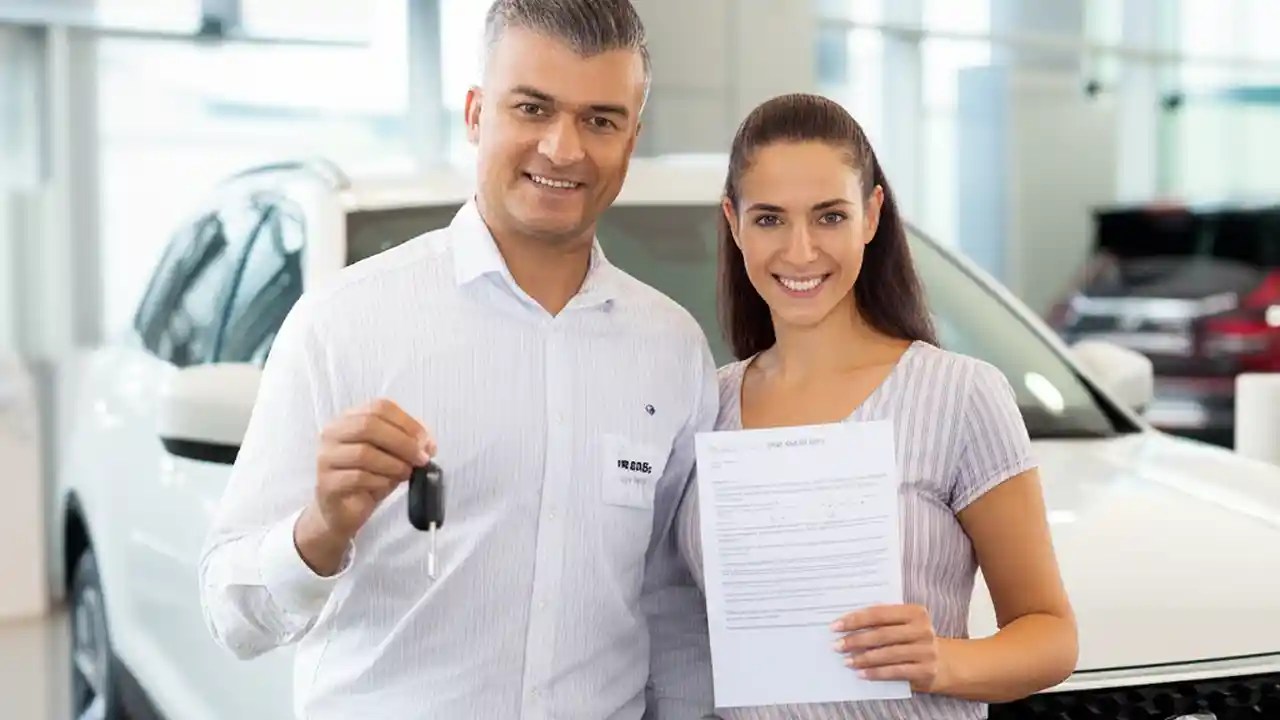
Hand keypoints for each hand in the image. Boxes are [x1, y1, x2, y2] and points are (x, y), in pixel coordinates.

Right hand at [297, 399, 434, 573]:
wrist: (344, 510)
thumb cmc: (369, 478)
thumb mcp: (393, 455)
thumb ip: (409, 444)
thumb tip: (427, 444)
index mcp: (350, 419)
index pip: (379, 407)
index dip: (407, 422)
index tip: (425, 441)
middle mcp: (333, 433)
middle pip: (369, 425)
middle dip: (402, 442)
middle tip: (420, 459)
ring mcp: (326, 458)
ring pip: (363, 453)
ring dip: (393, 464)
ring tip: (405, 473)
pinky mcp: (327, 483)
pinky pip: (357, 478)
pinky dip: (380, 481)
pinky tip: (386, 484)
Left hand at [831, 604, 943, 692]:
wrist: (943, 662)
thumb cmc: (912, 638)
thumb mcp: (903, 624)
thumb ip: (882, 620)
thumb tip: (846, 624)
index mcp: (915, 612)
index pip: (879, 613)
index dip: (855, 620)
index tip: (836, 626)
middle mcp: (923, 629)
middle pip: (882, 634)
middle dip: (856, 640)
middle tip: (837, 645)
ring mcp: (926, 650)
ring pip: (888, 654)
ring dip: (863, 658)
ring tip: (846, 661)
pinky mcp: (927, 670)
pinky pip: (896, 672)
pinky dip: (876, 673)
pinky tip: (861, 673)